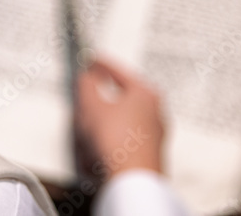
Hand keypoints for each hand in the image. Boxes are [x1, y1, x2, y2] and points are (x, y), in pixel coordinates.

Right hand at [74, 58, 165, 184]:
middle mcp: (155, 112)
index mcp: (145, 93)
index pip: (119, 72)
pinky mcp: (149, 155)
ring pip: (120, 121)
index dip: (100, 64)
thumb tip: (87, 77)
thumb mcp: (91, 105)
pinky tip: (96, 150)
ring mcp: (154, 135)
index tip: (91, 60)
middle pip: (121, 97)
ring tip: (87, 130)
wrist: (131, 180)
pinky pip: (122, 140)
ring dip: (101, 124)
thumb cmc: (118, 142)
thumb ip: (87, 85)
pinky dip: (108, 141)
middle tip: (85, 98)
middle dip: (99, 100)